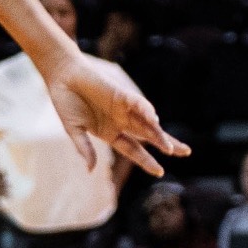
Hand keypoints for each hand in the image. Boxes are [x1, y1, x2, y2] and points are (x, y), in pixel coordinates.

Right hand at [41, 52, 189, 175]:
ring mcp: (124, 108)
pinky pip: (138, 104)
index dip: (147, 161)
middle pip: (149, 136)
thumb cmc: (66, 102)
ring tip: (171, 147)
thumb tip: (90, 170)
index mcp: (111, 133)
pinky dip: (146, 112)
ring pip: (147, 123)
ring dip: (159, 134)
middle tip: (186, 153)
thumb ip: (83, 148)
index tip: (160, 172)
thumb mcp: (74, 129)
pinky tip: (154, 120)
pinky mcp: (122, 94)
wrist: (62, 76)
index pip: (134, 150)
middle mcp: (122, 122)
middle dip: (167, 145)